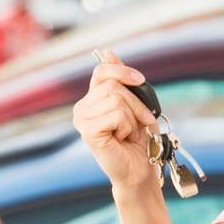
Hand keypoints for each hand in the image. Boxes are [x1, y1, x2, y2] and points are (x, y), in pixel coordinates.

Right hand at [72, 48, 161, 197]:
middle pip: (113, 85)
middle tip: (140, 123)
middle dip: (136, 104)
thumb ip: (121, 81)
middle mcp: (82, 108)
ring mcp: (82, 120)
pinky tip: (122, 139)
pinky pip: (116, 114)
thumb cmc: (138, 142)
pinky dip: (127, 127)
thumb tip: (108, 52)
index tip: (139, 80)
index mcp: (91, 100)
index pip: (101, 71)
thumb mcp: (134, 106)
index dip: (122, 71)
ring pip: (117, 99)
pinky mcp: (88, 131)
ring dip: (133, 118)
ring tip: (129, 134)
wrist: (138, 172)